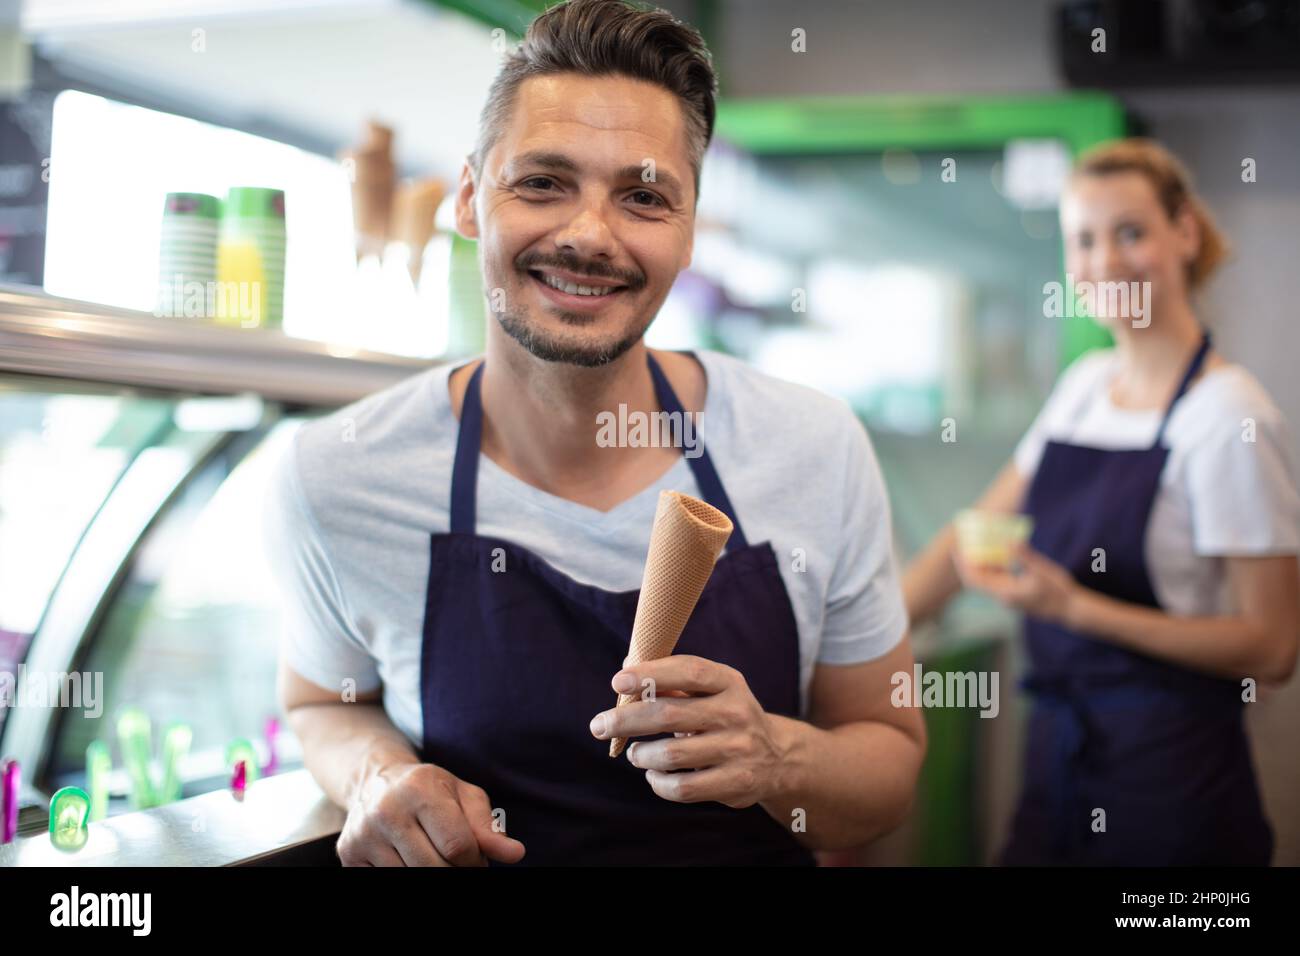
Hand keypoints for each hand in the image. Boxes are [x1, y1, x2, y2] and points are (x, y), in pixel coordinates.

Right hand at [336, 754, 525, 866]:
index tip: (475, 858)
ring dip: (430, 877)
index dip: (474, 861)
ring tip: (435, 857)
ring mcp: (364, 835)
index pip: (458, 846)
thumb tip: (515, 854)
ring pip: (410, 880)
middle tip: (458, 862)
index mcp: (420, 790)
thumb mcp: (462, 795)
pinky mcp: (349, 855)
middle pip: (435, 869)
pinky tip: (410, 860)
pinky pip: (387, 883)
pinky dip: (405, 877)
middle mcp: (387, 811)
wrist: (374, 781)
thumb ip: (488, 826)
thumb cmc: (428, 789)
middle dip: (455, 872)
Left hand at [590, 655, 786, 808]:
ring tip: (634, 754)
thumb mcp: (710, 691)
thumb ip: (671, 680)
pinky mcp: (736, 783)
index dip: (651, 673)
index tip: (617, 680)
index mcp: (729, 682)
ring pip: (672, 754)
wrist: (777, 758)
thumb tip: (626, 666)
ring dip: (642, 754)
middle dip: (626, 720)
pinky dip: (658, 782)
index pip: (689, 671)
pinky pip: (683, 787)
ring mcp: (739, 750)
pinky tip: (653, 774)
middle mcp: (737, 713)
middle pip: (670, 714)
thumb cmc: (725, 716)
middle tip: (599, 726)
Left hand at [954, 543, 1078, 624]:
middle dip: (971, 561)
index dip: (964, 565)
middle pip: (979, 578)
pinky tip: (999, 552)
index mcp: (1006, 593)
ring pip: (989, 578)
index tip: (958, 549)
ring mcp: (1009, 595)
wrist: (1070, 609)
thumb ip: (1025, 557)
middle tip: (965, 542)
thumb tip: (1009, 542)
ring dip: (983, 562)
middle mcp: (1003, 596)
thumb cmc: (1058, 591)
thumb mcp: (1042, 571)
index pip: (976, 580)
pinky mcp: (1015, 593)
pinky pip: (999, 579)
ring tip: (979, 543)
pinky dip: (996, 566)